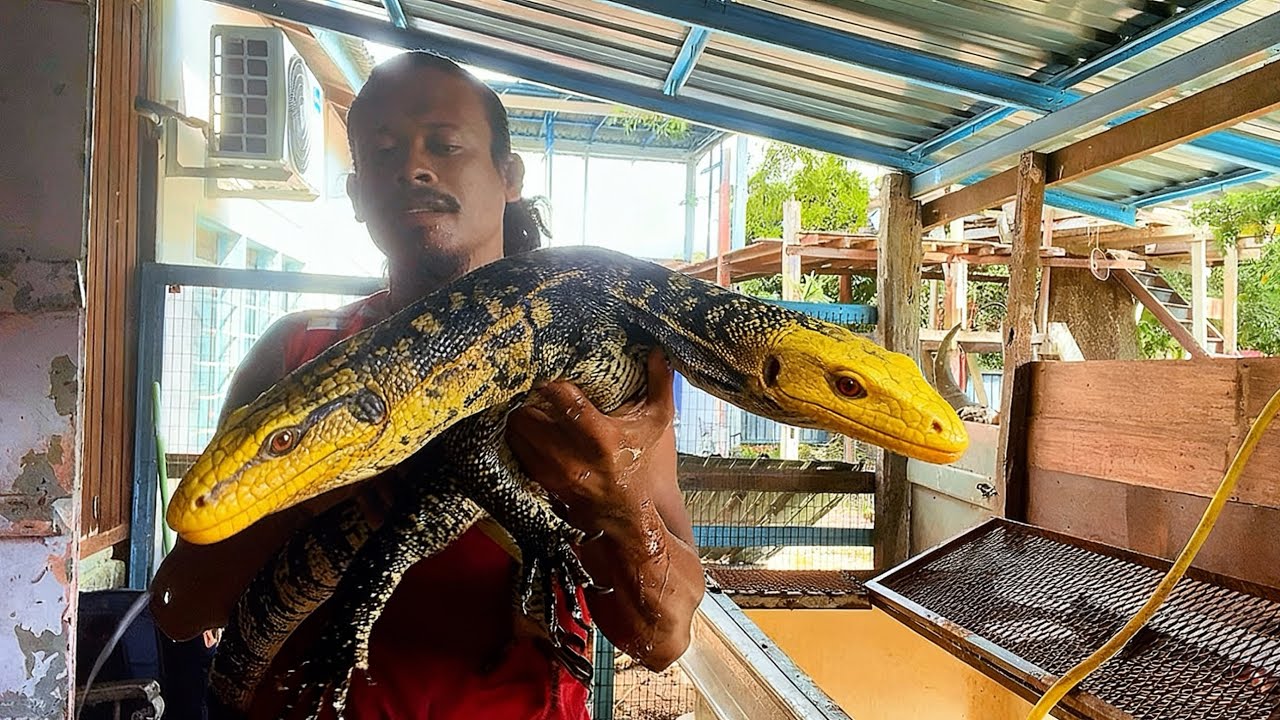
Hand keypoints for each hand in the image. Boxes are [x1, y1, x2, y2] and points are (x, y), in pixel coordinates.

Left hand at [505, 349, 675, 531]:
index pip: (561, 397)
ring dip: (519, 415)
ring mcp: (553, 472)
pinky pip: (517, 450)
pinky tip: (527, 424)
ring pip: (516, 432)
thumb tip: (658, 351)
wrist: (626, 514)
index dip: (549, 378)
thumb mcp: (656, 424)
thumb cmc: (640, 463)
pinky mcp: (541, 481)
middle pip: (527, 415)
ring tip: (525, 400)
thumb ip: (659, 386)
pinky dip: (519, 435)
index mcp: (600, 436)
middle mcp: (571, 456)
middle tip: (529, 382)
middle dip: (526, 396)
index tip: (545, 365)